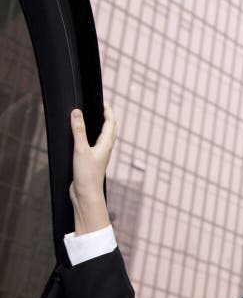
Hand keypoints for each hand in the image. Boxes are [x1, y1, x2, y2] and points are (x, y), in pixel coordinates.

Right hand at [69, 104, 116, 234]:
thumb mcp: (81, 149)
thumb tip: (77, 112)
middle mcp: (105, 149)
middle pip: (110, 130)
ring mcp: (99, 156)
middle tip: (102, 108)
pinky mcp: (91, 162)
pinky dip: (92, 137)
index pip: (111, 124)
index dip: (108, 112)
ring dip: (102, 128)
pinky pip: (94, 145)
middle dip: (108, 118)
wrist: (86, 194)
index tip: (104, 102)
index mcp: (106, 145)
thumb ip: (78, 130)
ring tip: (95, 120)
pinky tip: (85, 139)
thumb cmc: (87, 174)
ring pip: (103, 138)